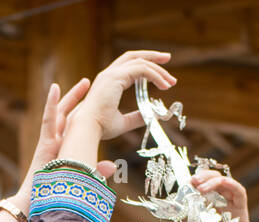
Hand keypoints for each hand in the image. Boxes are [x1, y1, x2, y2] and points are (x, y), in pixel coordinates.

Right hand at [12, 79, 94, 208]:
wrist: (34, 205)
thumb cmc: (55, 196)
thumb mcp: (79, 181)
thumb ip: (95, 172)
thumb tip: (112, 167)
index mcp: (64, 149)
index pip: (75, 126)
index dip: (83, 112)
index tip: (93, 99)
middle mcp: (56, 143)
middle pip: (67, 115)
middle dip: (77, 98)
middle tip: (88, 83)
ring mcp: (49, 142)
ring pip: (59, 114)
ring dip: (70, 97)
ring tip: (82, 83)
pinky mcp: (43, 144)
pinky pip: (47, 120)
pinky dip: (52, 104)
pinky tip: (55, 89)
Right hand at [59, 51, 175, 166]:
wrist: (87, 128)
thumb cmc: (99, 127)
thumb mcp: (123, 122)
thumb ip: (136, 118)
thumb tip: (151, 116)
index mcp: (108, 82)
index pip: (129, 66)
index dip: (145, 65)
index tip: (161, 70)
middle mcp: (109, 74)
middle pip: (133, 56)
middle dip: (152, 56)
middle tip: (168, 58)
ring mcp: (111, 74)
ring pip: (140, 62)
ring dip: (158, 69)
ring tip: (171, 81)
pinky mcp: (116, 77)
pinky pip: (141, 70)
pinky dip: (155, 75)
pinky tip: (164, 85)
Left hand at [192, 168, 252, 221]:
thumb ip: (191, 213)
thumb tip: (177, 203)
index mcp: (212, 200)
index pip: (206, 182)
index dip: (198, 179)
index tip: (188, 182)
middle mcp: (223, 197)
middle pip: (215, 178)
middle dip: (203, 176)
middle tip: (193, 181)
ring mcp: (232, 201)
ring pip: (225, 182)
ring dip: (212, 181)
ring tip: (201, 186)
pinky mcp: (241, 206)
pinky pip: (239, 190)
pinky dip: (230, 184)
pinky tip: (221, 183)